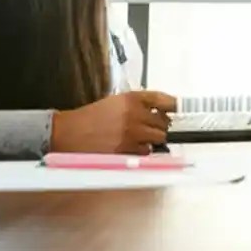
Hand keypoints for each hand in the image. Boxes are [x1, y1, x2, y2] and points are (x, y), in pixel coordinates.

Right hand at [50, 90, 176, 154]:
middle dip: (163, 125)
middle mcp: (135, 114)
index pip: (163, 99)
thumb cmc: (91, 117)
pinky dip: (144, 150)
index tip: (181, 108)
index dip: (175, 105)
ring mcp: (132, 133)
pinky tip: (133, 147)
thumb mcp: (115, 102)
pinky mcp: (127, 150)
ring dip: (154, 138)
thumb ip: (138, 105)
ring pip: (158, 138)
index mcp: (131, 98)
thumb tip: (161, 112)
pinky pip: (146, 151)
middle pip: (165, 121)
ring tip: (142, 137)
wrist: (69, 133)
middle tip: (156, 127)